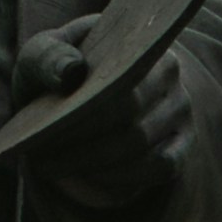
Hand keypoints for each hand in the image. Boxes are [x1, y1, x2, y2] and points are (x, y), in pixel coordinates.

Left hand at [15, 43, 195, 221]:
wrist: (82, 94)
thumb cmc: (57, 73)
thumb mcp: (40, 56)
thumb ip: (46, 56)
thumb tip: (70, 71)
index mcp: (137, 44)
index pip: (122, 83)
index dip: (87, 111)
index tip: (49, 128)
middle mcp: (169, 75)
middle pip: (131, 120)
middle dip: (84, 145)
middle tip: (41, 158)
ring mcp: (179, 111)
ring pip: (142, 147)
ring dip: (96, 164)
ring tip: (52, 169)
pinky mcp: (181, 143)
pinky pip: (161, 168)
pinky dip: (125, 177)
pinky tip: (90, 177)